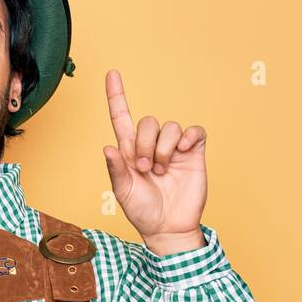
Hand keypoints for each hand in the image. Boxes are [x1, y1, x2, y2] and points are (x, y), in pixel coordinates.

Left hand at [102, 69, 207, 252]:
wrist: (168, 228)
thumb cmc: (143, 212)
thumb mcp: (123, 193)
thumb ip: (115, 169)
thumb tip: (107, 147)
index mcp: (130, 152)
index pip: (121, 118)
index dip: (117, 96)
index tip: (111, 74)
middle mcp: (151, 145)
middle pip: (147, 122)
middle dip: (145, 144)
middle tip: (146, 169)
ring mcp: (173, 148)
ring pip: (169, 126)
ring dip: (164, 148)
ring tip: (161, 171)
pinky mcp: (193, 152)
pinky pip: (193, 130)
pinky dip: (188, 137)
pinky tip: (183, 153)